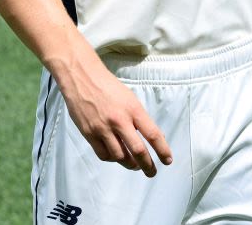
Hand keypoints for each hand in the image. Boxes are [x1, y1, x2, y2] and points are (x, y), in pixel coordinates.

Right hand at [58, 58, 172, 176]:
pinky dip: (112, 159)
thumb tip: (150, 137)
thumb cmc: (109, 87)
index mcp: (134, 110)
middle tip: (152, 172)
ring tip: (135, 165)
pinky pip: (103, 154)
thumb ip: (139, 118)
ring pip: (120, 156)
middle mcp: (120, 121)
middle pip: (138, 150)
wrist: (83, 79)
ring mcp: (103, 129)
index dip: (162, 150)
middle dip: (148, 165)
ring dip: (130, 164)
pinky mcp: (89, 134)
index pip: (153, 134)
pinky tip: (117, 157)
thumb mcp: (131, 98)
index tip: (168, 161)